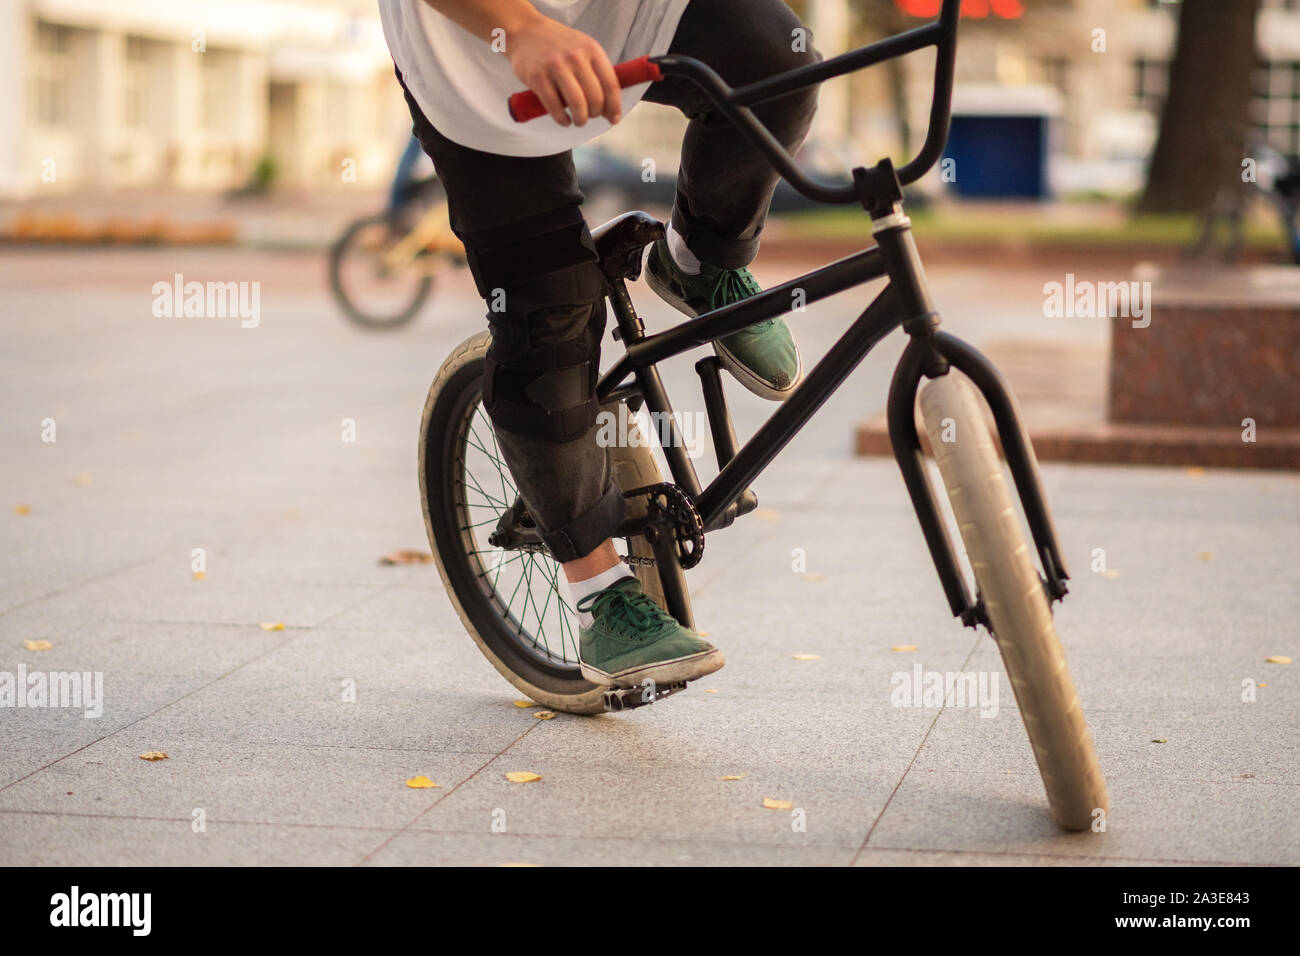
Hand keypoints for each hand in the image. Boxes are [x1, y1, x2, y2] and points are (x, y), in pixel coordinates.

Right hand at [507, 15, 621, 126]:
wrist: (524, 31)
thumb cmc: (558, 46)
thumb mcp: (582, 49)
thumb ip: (597, 73)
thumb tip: (610, 109)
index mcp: (591, 49)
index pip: (611, 84)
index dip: (614, 106)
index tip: (613, 119)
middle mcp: (575, 56)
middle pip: (595, 98)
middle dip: (595, 113)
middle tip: (589, 116)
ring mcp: (556, 66)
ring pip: (578, 104)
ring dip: (581, 119)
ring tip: (578, 121)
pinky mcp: (537, 77)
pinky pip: (555, 107)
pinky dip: (562, 120)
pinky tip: (564, 120)